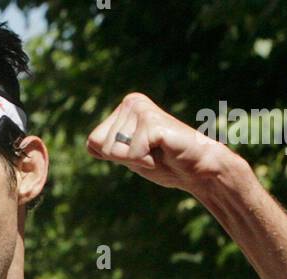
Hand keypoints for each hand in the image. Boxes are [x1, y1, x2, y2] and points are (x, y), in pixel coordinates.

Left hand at [86, 93, 232, 190]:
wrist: (197, 168)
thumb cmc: (165, 163)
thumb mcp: (129, 155)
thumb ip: (110, 146)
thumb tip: (89, 142)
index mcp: (123, 108)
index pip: (93, 143)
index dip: (114, 158)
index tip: (138, 153)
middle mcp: (131, 102)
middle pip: (103, 148)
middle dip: (125, 160)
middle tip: (150, 153)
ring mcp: (141, 109)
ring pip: (115, 151)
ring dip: (137, 161)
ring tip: (157, 152)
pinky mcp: (150, 122)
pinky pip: (132, 154)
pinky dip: (146, 162)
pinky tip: (162, 152)